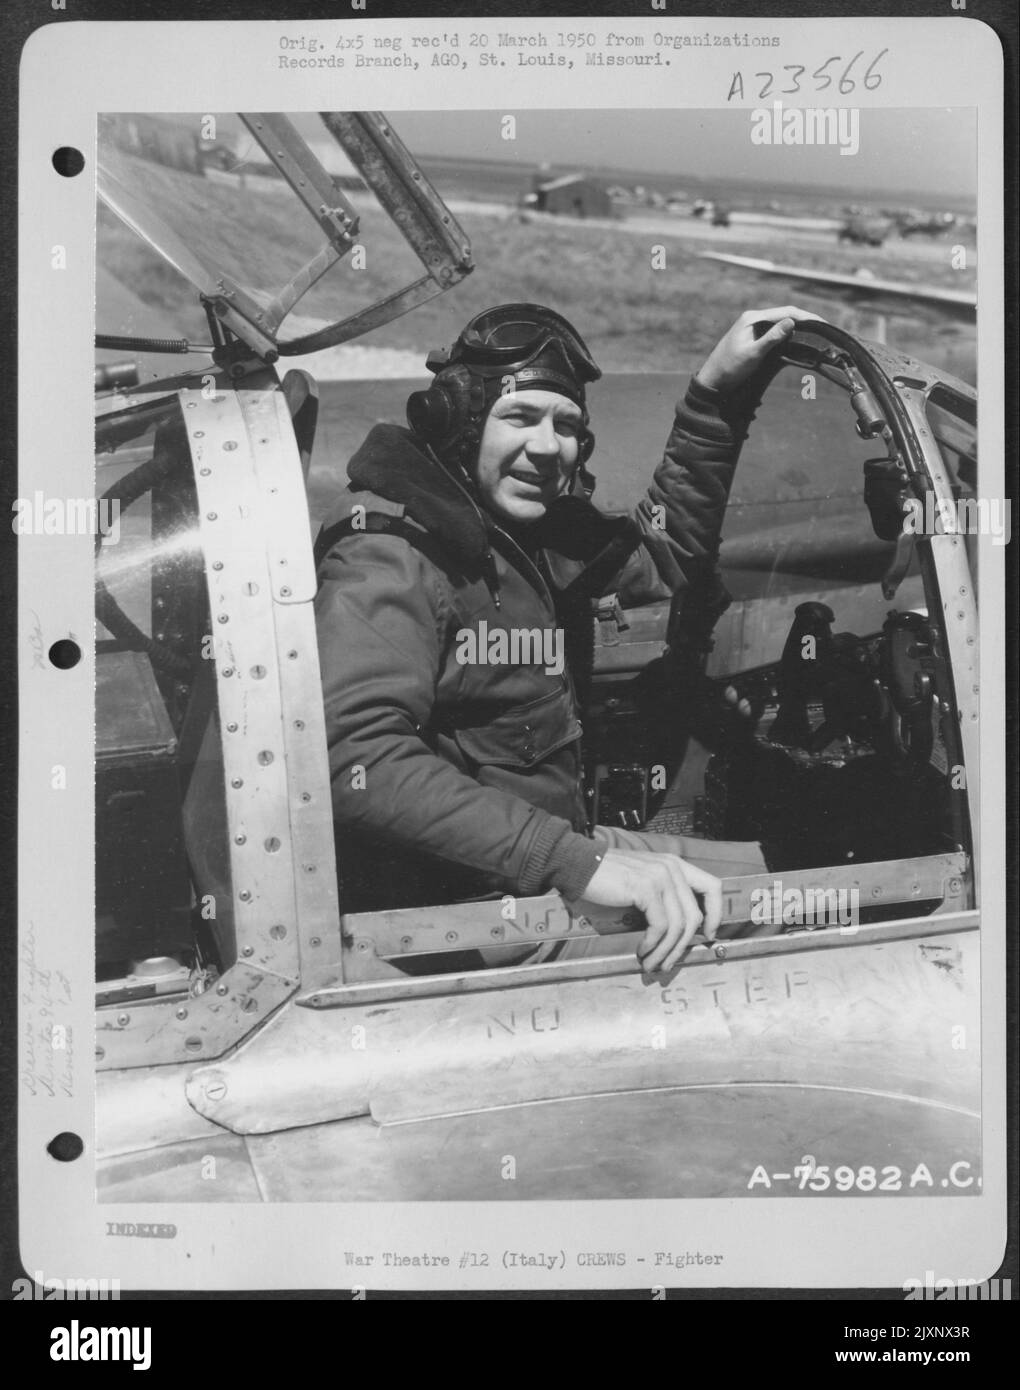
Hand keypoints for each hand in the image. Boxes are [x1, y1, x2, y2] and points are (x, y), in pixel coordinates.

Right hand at [580, 850, 722, 972]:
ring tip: (651, 964)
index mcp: (675, 864)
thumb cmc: (607, 878)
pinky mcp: (646, 888)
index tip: (708, 935)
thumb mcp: (643, 881)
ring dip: (665, 951)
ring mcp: (660, 877)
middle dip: (682, 947)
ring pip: (678, 925)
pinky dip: (653, 944)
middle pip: (694, 916)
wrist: (579, 865)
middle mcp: (672, 868)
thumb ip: (663, 898)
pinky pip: (660, 926)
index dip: (715, 914)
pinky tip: (642, 950)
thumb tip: (677, 934)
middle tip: (667, 964)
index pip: (712, 887)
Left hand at [695, 306, 823, 394]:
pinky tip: (799, 338)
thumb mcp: (752, 353)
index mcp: (752, 318)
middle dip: (805, 320)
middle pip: (785, 314)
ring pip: (781, 322)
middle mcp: (753, 318)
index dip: (805, 317)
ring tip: (817, 331)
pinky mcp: (754, 337)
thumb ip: (772, 338)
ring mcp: (753, 327)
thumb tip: (791, 322)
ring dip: (798, 326)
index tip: (822, 323)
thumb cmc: (729, 367)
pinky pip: (775, 331)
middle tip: (824, 327)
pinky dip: (789, 334)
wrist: (712, 380)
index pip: (785, 312)